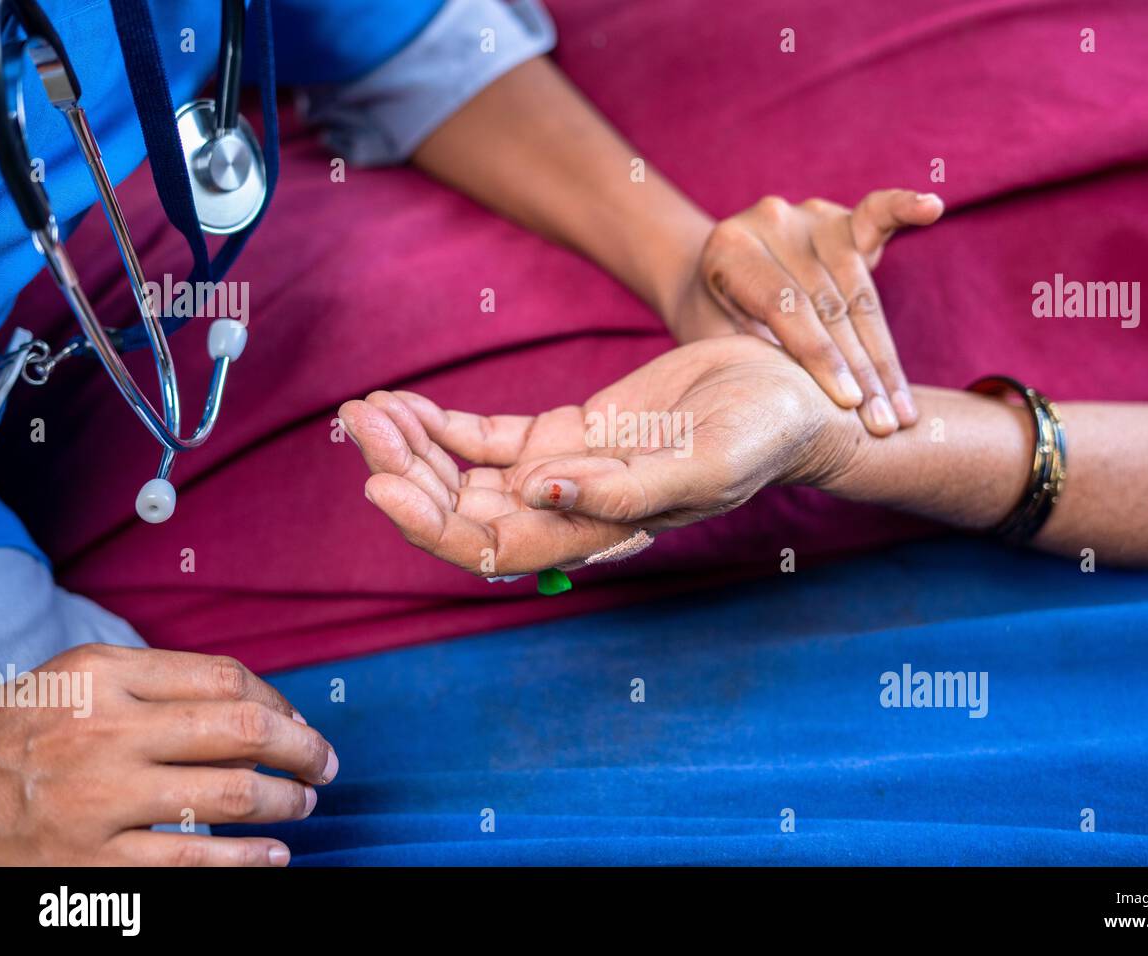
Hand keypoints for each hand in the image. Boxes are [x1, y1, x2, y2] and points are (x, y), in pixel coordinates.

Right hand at [0, 644, 336, 865]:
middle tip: (324, 763)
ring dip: (284, 800)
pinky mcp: (91, 861)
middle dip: (301, 748)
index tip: (299, 722)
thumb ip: (166, 681)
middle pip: (241, 729)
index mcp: (107, 676)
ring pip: (229, 795)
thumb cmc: (34, 730)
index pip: (225, 679)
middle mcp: (106, 731)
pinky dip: (246, 859)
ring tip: (302, 802)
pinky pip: (192, 860)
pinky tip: (273, 855)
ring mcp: (98, 799)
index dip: (278, 701)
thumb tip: (266, 707)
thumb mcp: (84, 679)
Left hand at [338, 335, 861, 575]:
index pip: (493, 547)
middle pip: (462, 509)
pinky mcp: (565, 430)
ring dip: (412, 447)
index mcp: (597, 530)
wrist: (786, 397)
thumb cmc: (761, 439)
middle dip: (406, 472)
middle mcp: (568, 508)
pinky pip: (487, 436)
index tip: (380, 482)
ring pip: (464, 473)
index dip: (429, 525)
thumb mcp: (705, 465)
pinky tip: (401, 402)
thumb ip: (623, 488)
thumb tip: (536, 488)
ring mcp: (562, 469)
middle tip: (361, 426)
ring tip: (364, 411)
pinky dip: (441, 422)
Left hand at [668, 189, 942, 434]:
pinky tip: (930, 206)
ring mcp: (808, 215)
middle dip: (861, 370)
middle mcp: (770, 222)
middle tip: (883, 425)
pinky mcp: (840, 217)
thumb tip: (802, 391)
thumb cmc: (711, 324)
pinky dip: (905, 208)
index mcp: (730, 250)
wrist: (707, 280)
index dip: (819, 356)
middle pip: (829, 302)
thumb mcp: (714, 342)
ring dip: (885, 356)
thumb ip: (751, 353)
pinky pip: (877, 212)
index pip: (786, 306)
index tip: (849, 403)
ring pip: (859, 289)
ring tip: (903, 409)